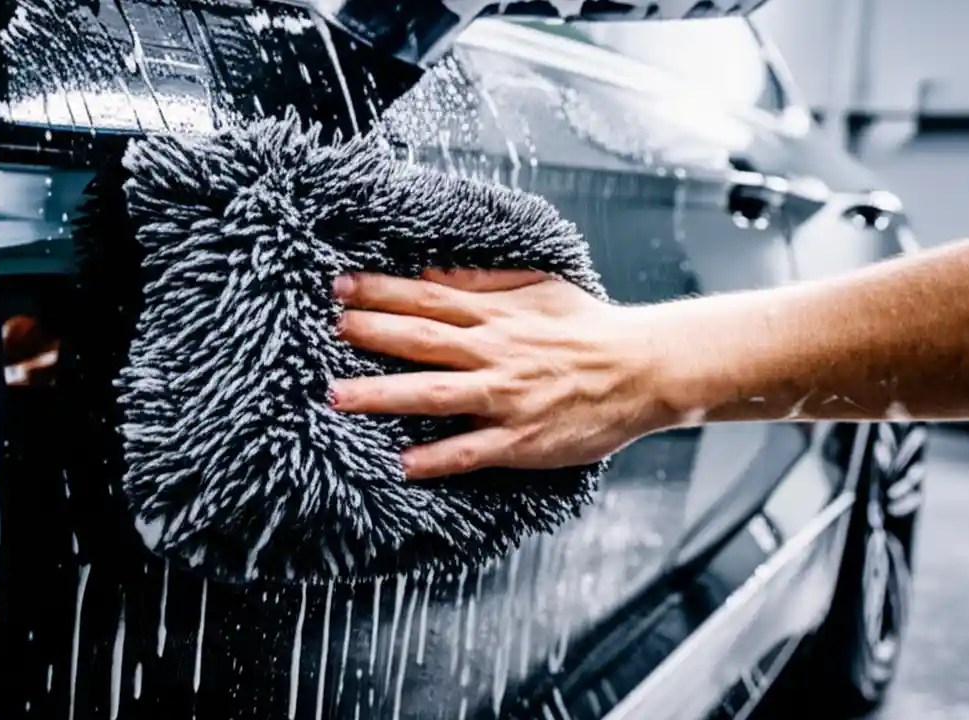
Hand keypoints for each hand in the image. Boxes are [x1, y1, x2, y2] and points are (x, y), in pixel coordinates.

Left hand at [331, 269, 682, 479]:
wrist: (643, 370)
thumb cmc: (588, 328)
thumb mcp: (538, 287)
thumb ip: (483, 280)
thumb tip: (431, 271)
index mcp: (496, 316)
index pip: (428, 297)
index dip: (381, 291)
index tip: (339, 286)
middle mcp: (495, 353)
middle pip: (421, 340)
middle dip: (369, 333)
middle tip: (325, 331)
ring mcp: (507, 398)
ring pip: (435, 394)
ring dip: (383, 395)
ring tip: (337, 397)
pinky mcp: (522, 440)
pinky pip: (473, 451)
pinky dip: (438, 458)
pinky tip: (401, 463)